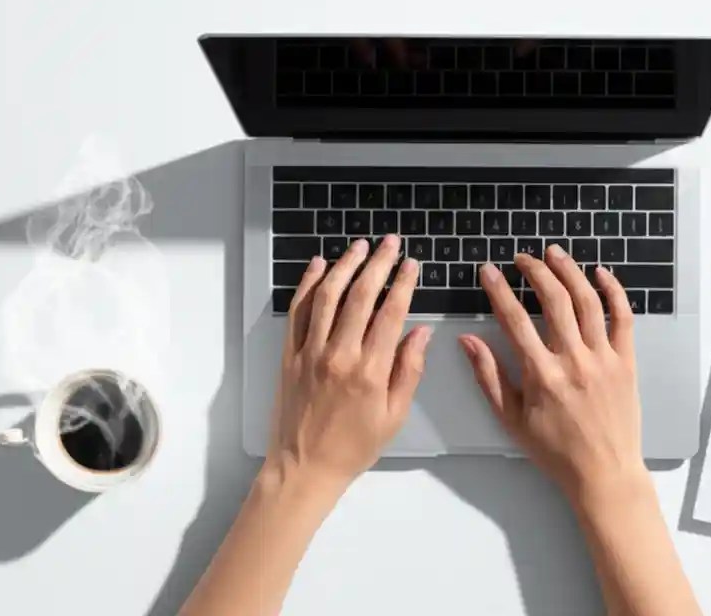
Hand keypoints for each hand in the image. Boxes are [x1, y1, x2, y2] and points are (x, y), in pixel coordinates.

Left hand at [265, 236, 429, 500]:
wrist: (304, 467)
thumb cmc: (353, 447)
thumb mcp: (395, 415)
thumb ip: (409, 371)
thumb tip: (421, 333)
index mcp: (370, 371)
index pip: (391, 314)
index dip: (403, 284)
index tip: (411, 264)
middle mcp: (339, 355)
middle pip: (360, 296)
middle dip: (378, 264)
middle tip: (389, 243)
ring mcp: (310, 352)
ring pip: (327, 296)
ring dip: (344, 266)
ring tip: (359, 247)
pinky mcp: (289, 355)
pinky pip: (297, 312)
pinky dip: (306, 285)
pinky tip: (318, 266)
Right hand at [459, 246, 645, 505]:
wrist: (604, 472)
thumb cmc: (554, 451)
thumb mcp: (512, 419)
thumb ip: (489, 376)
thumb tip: (467, 341)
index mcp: (542, 376)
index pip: (514, 320)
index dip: (498, 291)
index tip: (488, 271)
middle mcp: (574, 361)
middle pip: (554, 300)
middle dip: (534, 271)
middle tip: (522, 258)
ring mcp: (604, 359)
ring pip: (588, 301)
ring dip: (570, 271)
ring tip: (554, 254)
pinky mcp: (627, 361)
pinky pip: (623, 317)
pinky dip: (613, 291)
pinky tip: (600, 273)